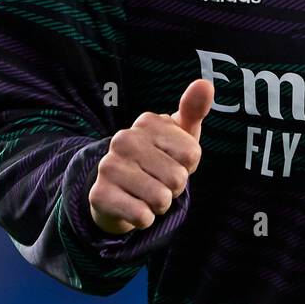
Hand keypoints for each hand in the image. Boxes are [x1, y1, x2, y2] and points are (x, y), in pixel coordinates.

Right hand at [88, 78, 214, 234]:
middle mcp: (124, 139)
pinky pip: (142, 216)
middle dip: (174, 189)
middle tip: (158, 181)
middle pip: (178, 179)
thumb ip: (194, 110)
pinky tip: (133, 207)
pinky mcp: (99, 194)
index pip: (192, 155)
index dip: (188, 166)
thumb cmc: (159, 160)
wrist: (119, 192)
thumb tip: (205, 84)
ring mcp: (109, 166)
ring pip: (161, 199)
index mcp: (147, 122)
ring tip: (146, 194)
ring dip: (160, 205)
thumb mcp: (181, 136)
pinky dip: (145, 219)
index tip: (172, 161)